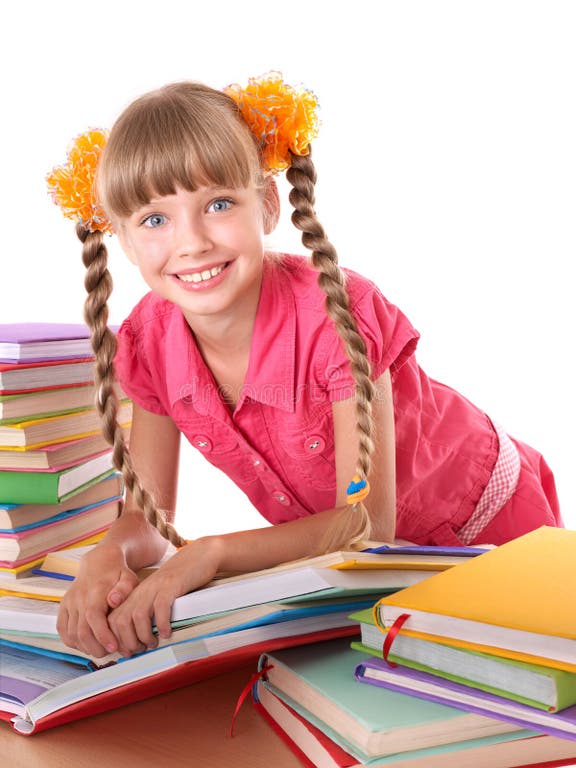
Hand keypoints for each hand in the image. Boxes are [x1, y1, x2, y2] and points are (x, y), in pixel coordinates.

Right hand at [56, 545, 139, 658]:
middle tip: (109, 651)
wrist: (99, 562)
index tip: (114, 647)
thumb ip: (125, 588)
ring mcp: (69, 602)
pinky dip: (72, 641)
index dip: (102, 635)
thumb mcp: (128, 577)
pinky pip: (62, 629)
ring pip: (71, 633)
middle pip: (81, 630)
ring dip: (85, 647)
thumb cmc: (118, 572)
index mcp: (95, 591)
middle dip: (96, 647)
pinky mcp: (63, 607)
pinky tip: (86, 644)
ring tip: (100, 649)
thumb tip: (114, 600)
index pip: (93, 617)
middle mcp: (78, 598)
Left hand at [107, 537, 221, 657]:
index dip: (118, 640)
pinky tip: (166, 632)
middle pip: (121, 620)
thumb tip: (139, 640)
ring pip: (138, 616)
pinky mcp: (171, 585)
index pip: (114, 620)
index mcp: (136, 594)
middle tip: (142, 649)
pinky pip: (160, 607)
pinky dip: (161, 624)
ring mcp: (155, 587)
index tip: (128, 652)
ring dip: (144, 635)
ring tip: (153, 643)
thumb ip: (147, 612)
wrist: (198, 556)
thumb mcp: (157, 595)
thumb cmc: (180, 581)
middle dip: (129, 641)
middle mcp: (142, 591)